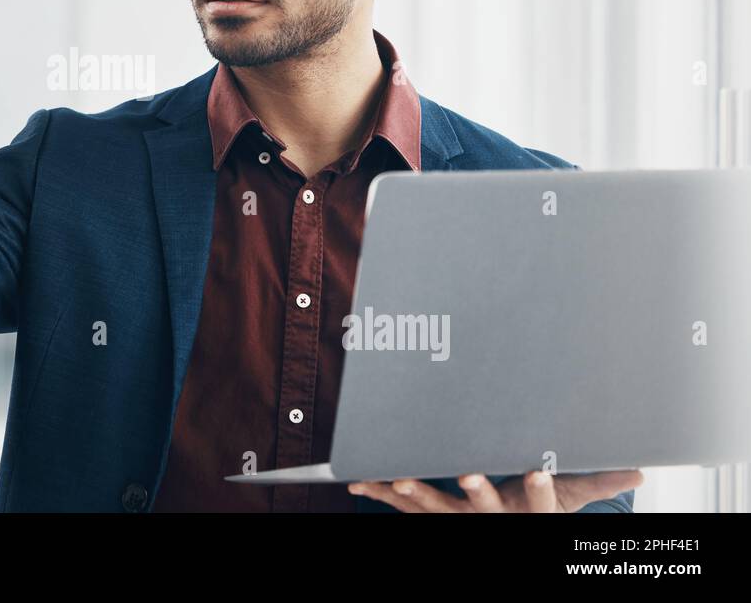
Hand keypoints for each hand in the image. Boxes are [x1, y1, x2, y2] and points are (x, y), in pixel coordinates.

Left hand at [348, 469, 642, 511]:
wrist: (510, 528)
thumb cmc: (535, 508)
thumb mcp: (569, 499)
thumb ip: (597, 483)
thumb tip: (641, 471)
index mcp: (525, 516)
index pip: (539, 504)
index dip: (539, 489)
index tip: (538, 470)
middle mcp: (489, 520)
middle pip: (484, 508)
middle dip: (477, 491)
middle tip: (469, 474)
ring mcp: (455, 519)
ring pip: (435, 509)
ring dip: (418, 494)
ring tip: (403, 480)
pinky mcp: (429, 514)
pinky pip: (401, 506)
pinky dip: (379, 491)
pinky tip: (358, 483)